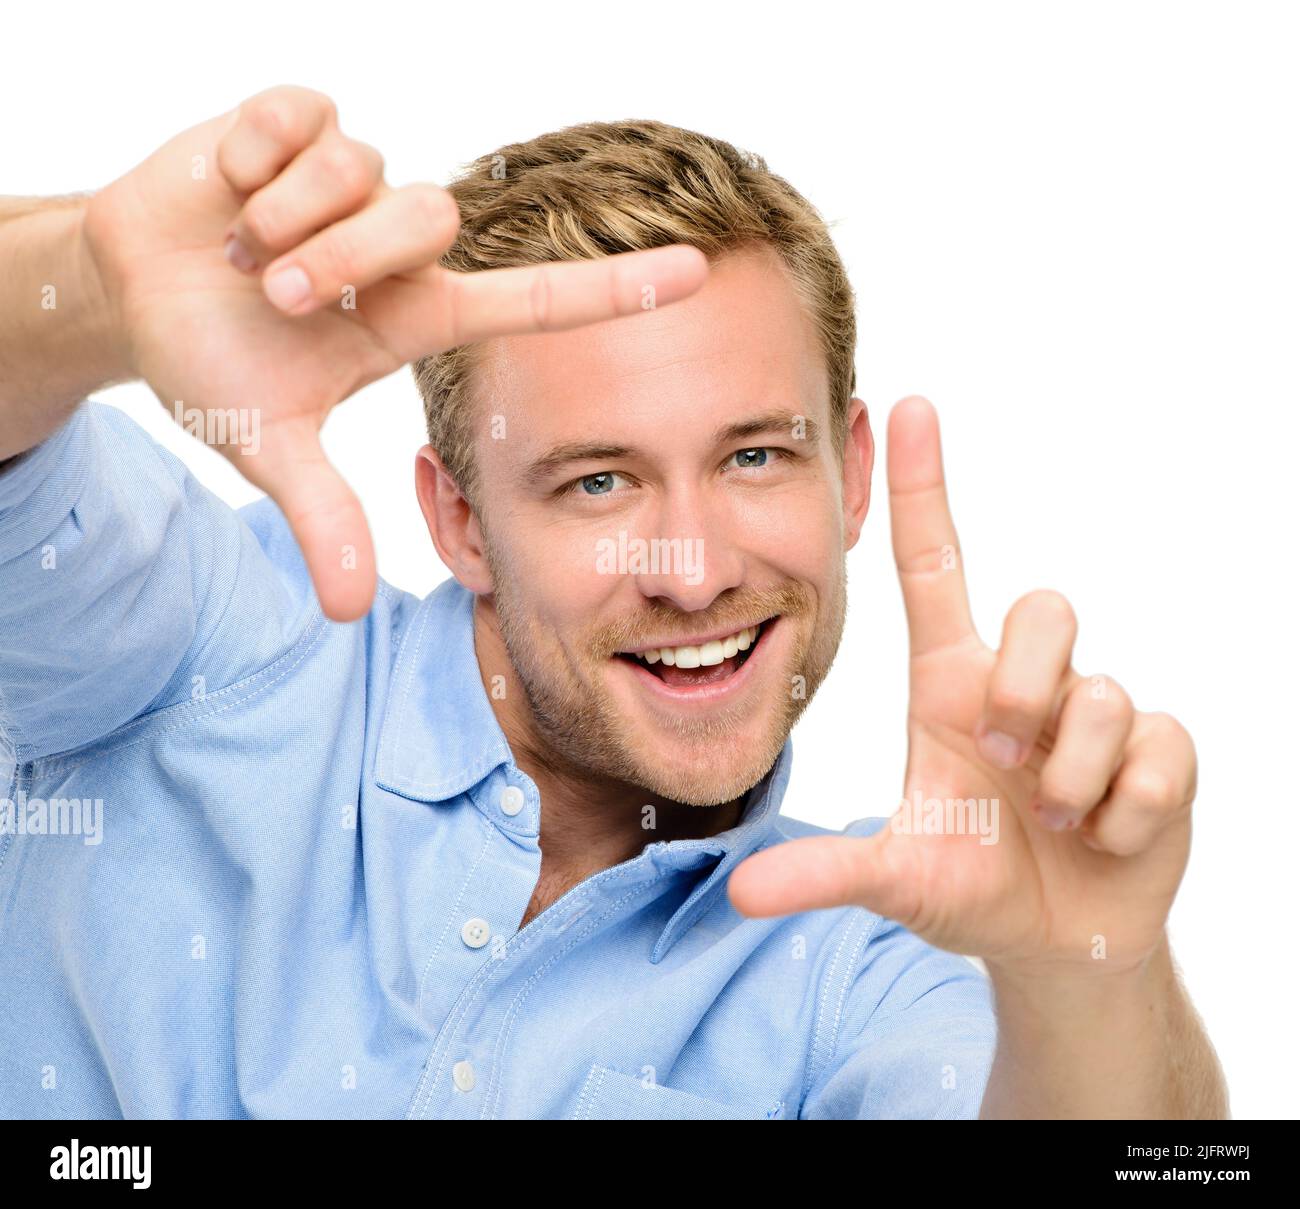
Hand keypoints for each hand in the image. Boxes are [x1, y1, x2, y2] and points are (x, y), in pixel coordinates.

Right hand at [80, 85, 706, 619]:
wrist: (133, 292)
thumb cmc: (216, 363)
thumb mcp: (267, 444)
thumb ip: (323, 516)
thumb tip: (347, 613)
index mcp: (416, 315)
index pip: (534, 298)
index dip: (614, 292)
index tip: (696, 278)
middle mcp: (403, 244)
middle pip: (423, 222)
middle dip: (338, 261)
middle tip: (275, 295)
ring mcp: (356, 180)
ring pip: (363, 173)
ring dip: (285, 223)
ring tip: (242, 252)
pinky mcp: (301, 119)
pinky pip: (303, 120)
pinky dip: (251, 162)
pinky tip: (231, 191)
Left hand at [729, 396, 1197, 979]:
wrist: (1057, 943)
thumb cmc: (970, 884)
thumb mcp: (896, 878)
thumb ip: (826, 872)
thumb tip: (740, 891)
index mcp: (951, 685)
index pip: (937, 566)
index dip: (926, 488)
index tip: (909, 407)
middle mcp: (1024, 683)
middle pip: (1044, 607)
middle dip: (1025, 688)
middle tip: (1006, 759)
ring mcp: (1097, 715)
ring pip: (1101, 694)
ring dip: (1071, 775)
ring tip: (1053, 819)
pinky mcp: (1162, 755)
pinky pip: (1160, 753)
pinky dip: (1127, 811)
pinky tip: (1104, 835)